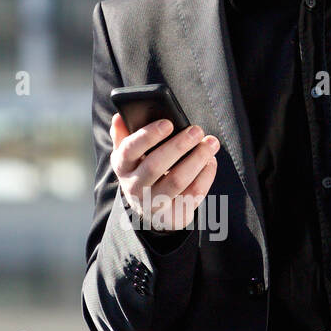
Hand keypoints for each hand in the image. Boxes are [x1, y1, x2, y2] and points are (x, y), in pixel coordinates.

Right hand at [110, 113, 219, 231]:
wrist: (148, 210)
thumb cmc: (141, 173)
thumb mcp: (128, 157)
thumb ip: (123, 136)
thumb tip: (119, 117)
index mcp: (122, 166)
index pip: (129, 150)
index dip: (148, 136)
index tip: (168, 123)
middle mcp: (134, 186)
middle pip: (155, 166)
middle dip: (179, 146)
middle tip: (197, 131)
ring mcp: (153, 202)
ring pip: (177, 181)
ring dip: (197, 160)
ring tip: (211, 144)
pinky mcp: (173, 213)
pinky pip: (192, 194)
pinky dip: (206, 176)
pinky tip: (211, 161)